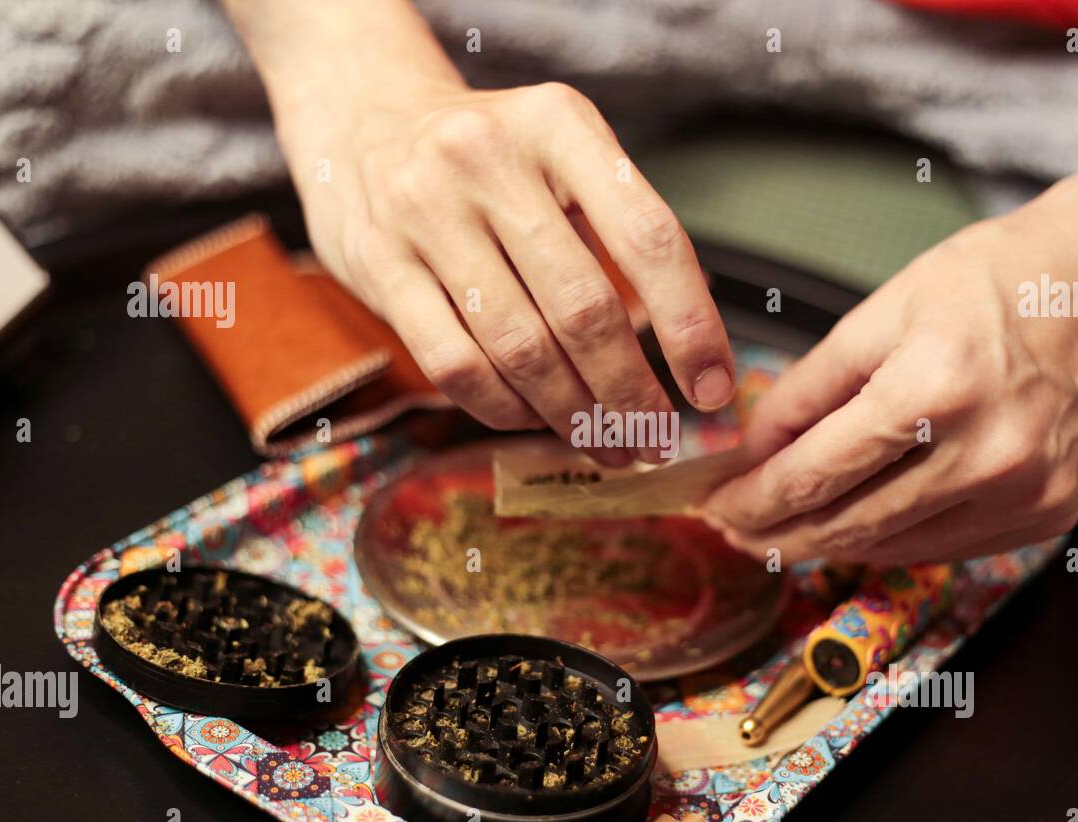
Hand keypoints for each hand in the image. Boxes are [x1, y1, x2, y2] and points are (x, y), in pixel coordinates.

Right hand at [248, 24, 733, 466]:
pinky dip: (505, 410)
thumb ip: (617, 232)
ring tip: (607, 444)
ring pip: (520, 349)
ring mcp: (425, 210)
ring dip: (574, 416)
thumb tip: (686, 355)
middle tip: (656, 439)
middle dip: (632, 393)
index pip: (649, 237)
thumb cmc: (492, 159)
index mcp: (559, 125)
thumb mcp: (562, 155)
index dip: (691, 325)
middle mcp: (489, 159)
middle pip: (584, 310)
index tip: (713, 388)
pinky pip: (455, 365)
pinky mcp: (377, 263)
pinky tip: (534, 421)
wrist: (364, 120)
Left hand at [702, 168, 1077, 563]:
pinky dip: (890, 540)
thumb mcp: (885, 312)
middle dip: (778, 533)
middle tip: (732, 530)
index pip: (814, 473)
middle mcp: (986, 455)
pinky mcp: (1048, 514)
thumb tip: (753, 449)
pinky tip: (854, 525)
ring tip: (781, 530)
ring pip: (892, 547)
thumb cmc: (1001, 278)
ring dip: (828, 544)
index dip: (751, 499)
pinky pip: (944, 546)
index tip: (713, 505)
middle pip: (848, 524)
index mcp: (935, 389)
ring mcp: (1024, 494)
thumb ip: (811, 388)